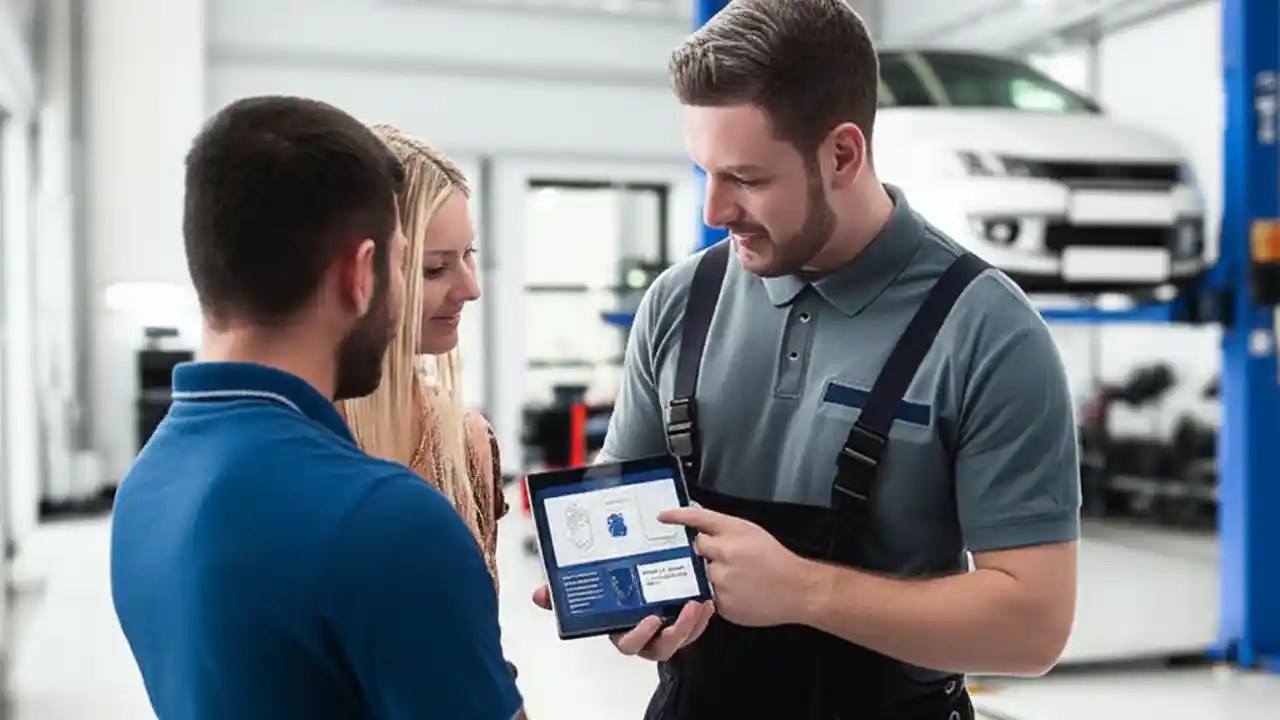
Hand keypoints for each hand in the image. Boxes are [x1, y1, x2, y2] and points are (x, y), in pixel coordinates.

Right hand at [531, 586, 714, 660]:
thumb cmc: (607, 595)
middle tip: (686, 609)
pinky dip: (703, 615)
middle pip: (662, 646)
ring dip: (695, 623)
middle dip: (677, 631)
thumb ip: (560, 598)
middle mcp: (645, 637)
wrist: (633, 583)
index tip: (648, 619)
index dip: (639, 635)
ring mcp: (665, 631)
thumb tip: (538, 596)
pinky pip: (696, 626)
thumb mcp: (584, 595)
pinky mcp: (682, 622)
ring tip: (701, 601)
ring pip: (683, 637)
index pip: (630, 644)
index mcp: (622, 632)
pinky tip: (707, 597)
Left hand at [659, 507, 816, 627]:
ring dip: (713, 575)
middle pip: (698, 548)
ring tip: (739, 578)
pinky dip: (720, 594)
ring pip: (703, 574)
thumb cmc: (776, 560)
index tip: (662, 516)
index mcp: (733, 531)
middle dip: (708, 552)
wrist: (797, 589)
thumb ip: (725, 528)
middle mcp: (724, 552)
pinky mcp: (722, 601)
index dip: (677, 516)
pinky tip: (739, 592)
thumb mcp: (752, 532)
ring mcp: (721, 579)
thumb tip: (701, 527)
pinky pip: (709, 594)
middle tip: (728, 558)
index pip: (698, 519)